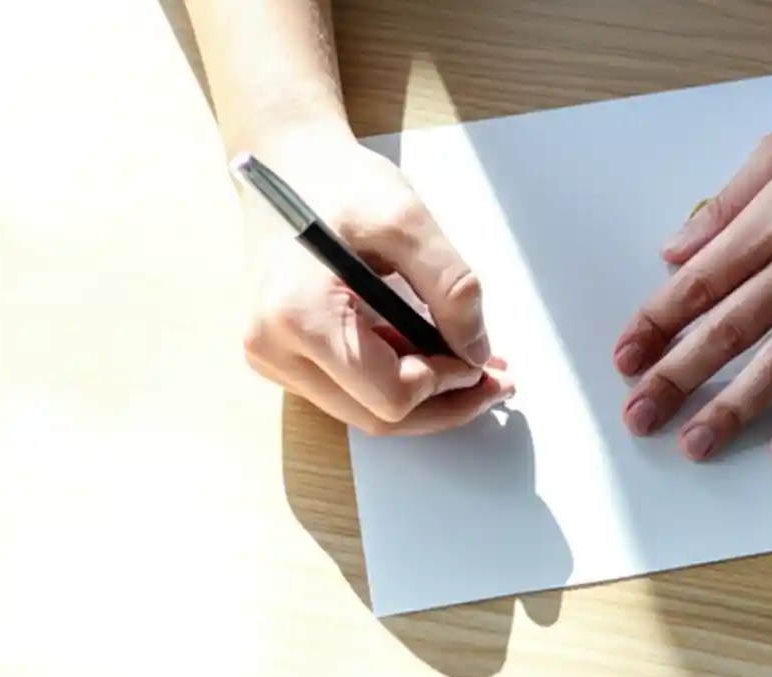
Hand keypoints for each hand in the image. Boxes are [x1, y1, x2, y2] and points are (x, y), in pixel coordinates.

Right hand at [239, 131, 512, 433]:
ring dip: (425, 398)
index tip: (483, 360)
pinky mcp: (283, 355)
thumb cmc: (338, 183)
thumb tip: (477, 351)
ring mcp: (273, 357)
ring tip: (475, 366)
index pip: (388, 395)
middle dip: (444, 404)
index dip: (446, 385)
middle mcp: (273, 348)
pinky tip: (435, 355)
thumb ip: (451, 287)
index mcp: (298, 315)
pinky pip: (351, 390)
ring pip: (365, 412)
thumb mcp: (406, 220)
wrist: (287, 163)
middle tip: (497, 381)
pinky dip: (398, 380)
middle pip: (377, 417)